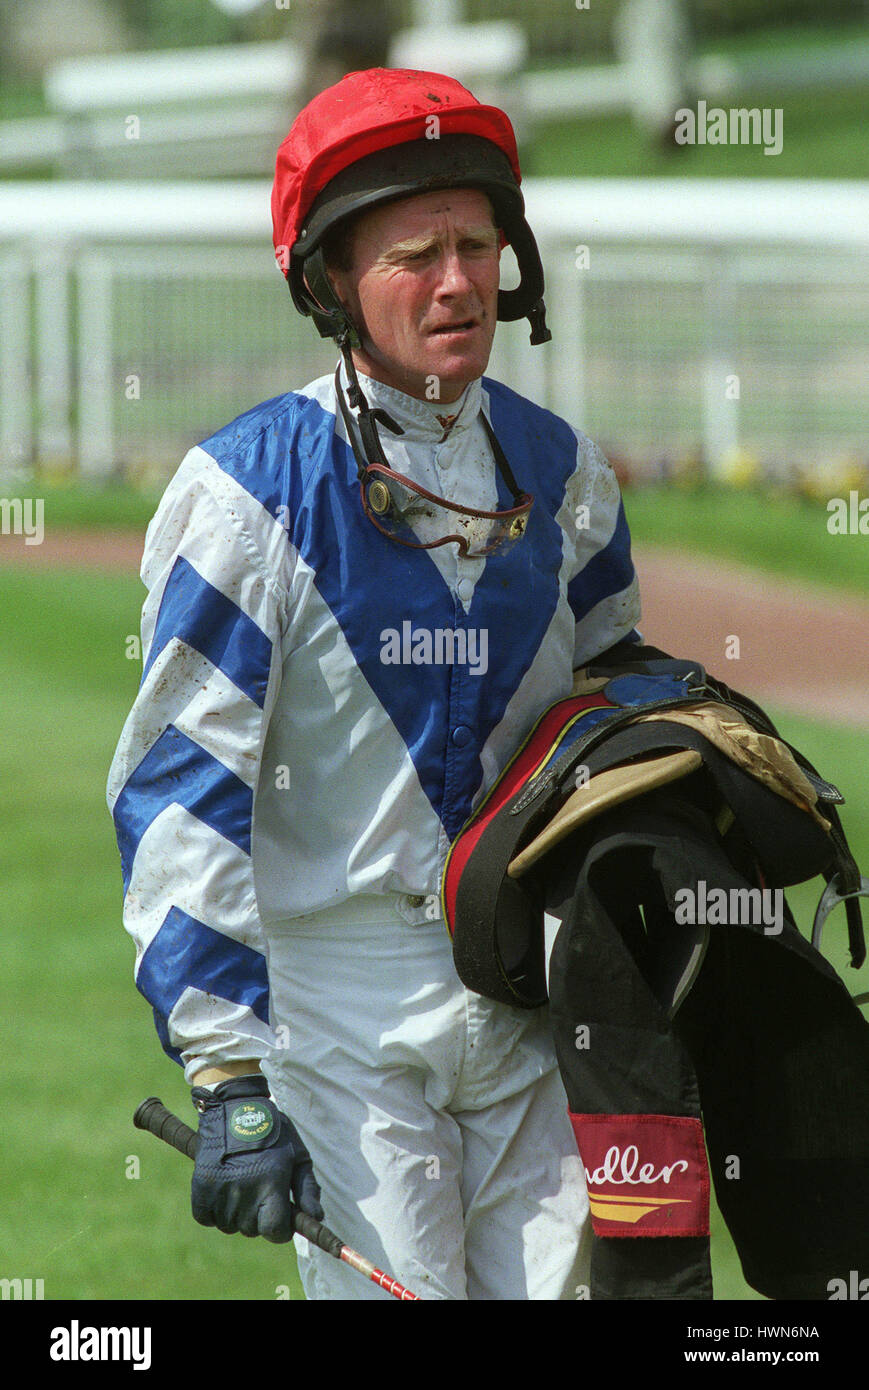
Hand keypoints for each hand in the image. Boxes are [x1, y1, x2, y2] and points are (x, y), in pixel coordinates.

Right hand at [190, 1075, 322, 1241]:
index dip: (280, 1229)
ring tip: (240, 1187)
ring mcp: (221, 1189)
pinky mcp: (201, 1186)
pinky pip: (206, 1218)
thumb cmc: (273, 1132)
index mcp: (271, 1183)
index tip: (279, 1217)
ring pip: (229, 1226)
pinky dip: (213, 1211)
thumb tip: (316, 1218)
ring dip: (235, 1214)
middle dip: (258, 1217)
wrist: (233, 1106)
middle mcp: (245, 1189)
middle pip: (251, 1229)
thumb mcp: (297, 1155)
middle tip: (258, 1192)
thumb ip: (308, 1189)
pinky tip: (223, 1191)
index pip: (275, 1231)